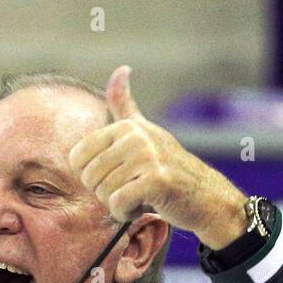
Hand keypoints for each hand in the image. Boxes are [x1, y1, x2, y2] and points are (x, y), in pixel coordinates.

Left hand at [68, 66, 247, 249]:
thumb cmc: (169, 168)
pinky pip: (118, 204)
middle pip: (89, 178)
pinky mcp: (155, 180)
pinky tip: (143, 207)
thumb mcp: (144, 131)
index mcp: (126, 126)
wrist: (205, 196)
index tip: (118, 175)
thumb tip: (121, 69)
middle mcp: (135, 137)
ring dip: (119, 204)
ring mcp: (146, 157)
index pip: (77, 158)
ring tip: (142, 196)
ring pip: (103, 193)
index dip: (92, 176)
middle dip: (106, 193)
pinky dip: (126, 213)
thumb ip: (125, 105)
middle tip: (132, 188)